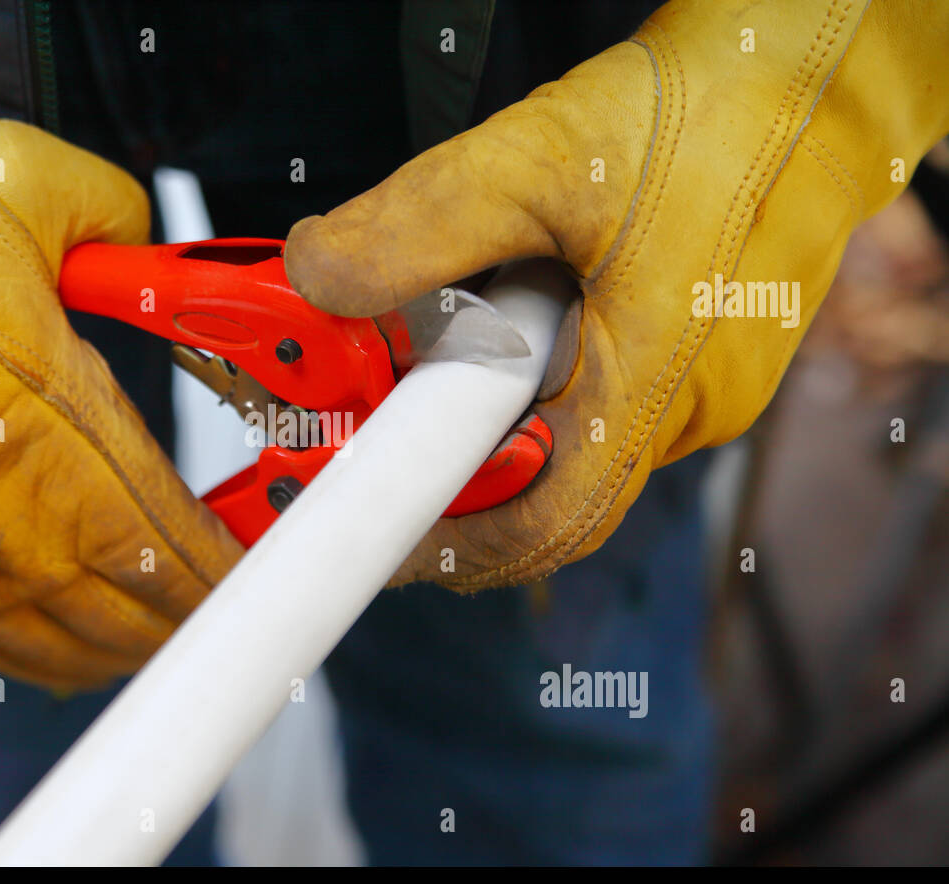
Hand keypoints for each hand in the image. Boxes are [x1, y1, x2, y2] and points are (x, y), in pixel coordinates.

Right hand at [0, 42, 241, 688]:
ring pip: (56, 641)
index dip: (218, 568)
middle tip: (230, 600)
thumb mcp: (29, 181)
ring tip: (170, 629)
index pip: (157, 530)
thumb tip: (154, 259)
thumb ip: (123, 226)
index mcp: (40, 407)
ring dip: (125, 645)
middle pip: (118, 607)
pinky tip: (77, 647)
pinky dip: (45, 653)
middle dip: (188, 614)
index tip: (254, 574)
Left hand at [285, 0, 948, 590]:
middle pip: (551, 483)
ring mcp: (705, 382)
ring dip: (500, 409)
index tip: (383, 536)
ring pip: (578, 432)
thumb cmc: (721, 109)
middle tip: (384, 428)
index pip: (546, 524)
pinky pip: (609, 388)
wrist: (829, 68)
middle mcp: (691, 407)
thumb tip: (322, 274)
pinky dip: (545, 371)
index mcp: (658, 387)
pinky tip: (517, 306)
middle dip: (461, 467)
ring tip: (441, 350)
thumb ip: (419, 226)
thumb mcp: (539, 159)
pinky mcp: (705, 348)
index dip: (455, 546)